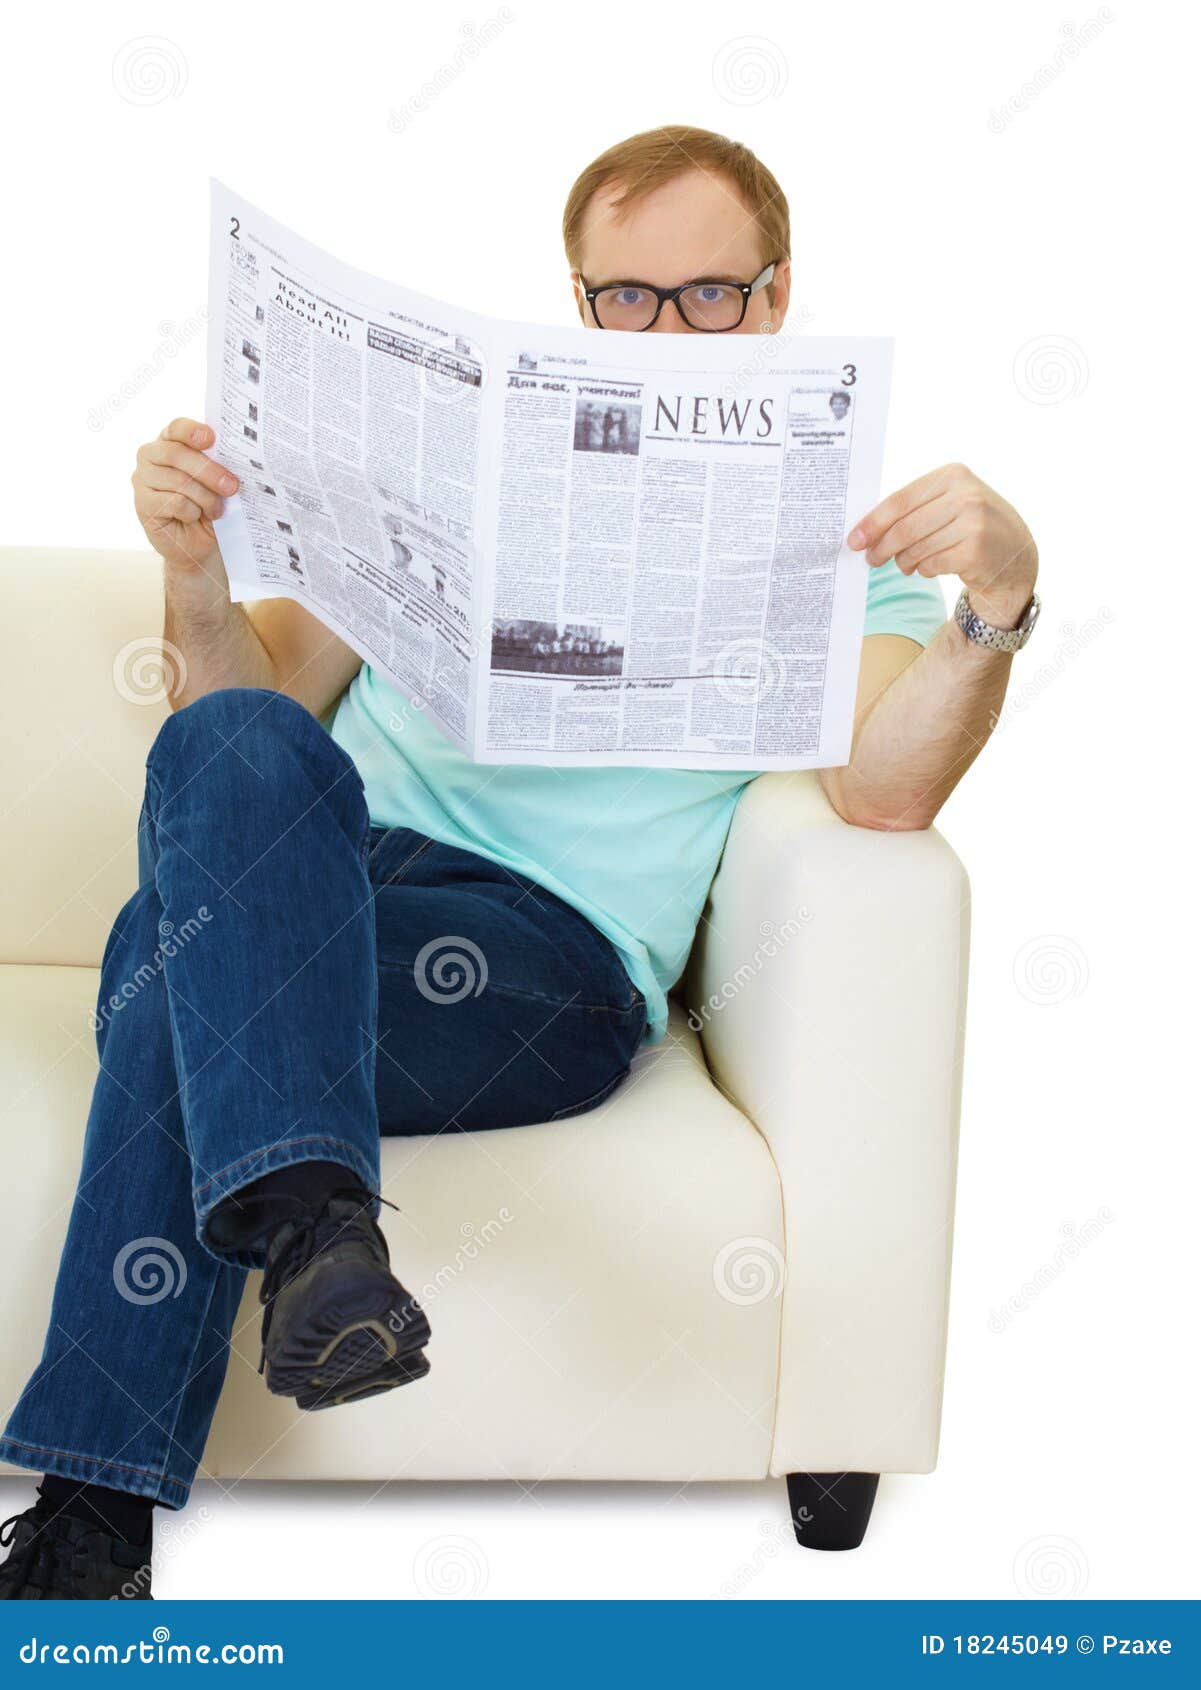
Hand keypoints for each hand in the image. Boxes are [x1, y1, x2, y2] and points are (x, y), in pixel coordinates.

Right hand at [132, 417, 237, 577]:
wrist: (201, 544)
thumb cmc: (209, 506)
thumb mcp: (217, 482)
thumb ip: (219, 463)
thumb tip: (236, 455)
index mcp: (170, 441)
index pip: (177, 428)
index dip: (193, 431)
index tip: (211, 439)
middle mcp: (150, 455)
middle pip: (177, 453)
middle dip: (209, 471)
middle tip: (231, 487)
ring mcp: (142, 479)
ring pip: (178, 481)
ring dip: (205, 498)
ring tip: (216, 510)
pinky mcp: (142, 504)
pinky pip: (174, 502)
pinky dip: (192, 512)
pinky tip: (194, 517)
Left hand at [848, 462, 1037, 629]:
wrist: (1015, 555)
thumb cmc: (971, 526)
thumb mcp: (949, 503)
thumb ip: (914, 508)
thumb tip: (867, 529)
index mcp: (953, 475)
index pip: (901, 500)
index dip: (873, 522)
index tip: (854, 540)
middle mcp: (966, 495)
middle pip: (905, 527)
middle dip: (882, 547)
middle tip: (870, 560)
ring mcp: (974, 523)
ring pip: (916, 549)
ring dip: (904, 562)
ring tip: (905, 564)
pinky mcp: (975, 551)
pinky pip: (930, 565)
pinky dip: (923, 570)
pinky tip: (928, 568)